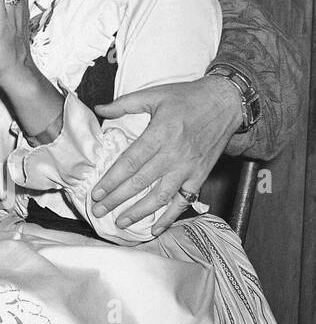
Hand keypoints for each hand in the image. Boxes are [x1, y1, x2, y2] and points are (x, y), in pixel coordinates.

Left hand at [90, 75, 239, 232]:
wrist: (226, 102)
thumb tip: (99, 108)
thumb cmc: (188, 97)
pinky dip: (170, 216)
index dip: (111, 180)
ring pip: (160, 196)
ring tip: (121, 222)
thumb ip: (124, 103)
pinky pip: (184, 201)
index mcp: (159, 134)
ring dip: (140, 212)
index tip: (96, 192)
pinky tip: (156, 228)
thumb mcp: (154, 94)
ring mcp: (188, 168)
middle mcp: (173, 155)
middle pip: (140, 183)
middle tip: (98, 211)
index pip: (129, 163)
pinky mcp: (200, 175)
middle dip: (117, 199)